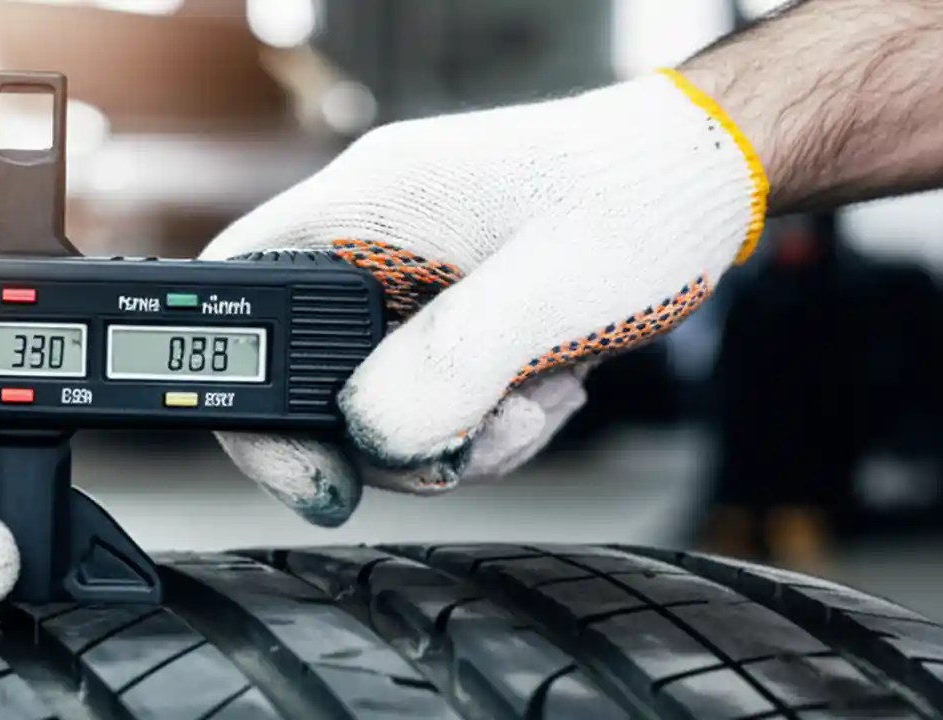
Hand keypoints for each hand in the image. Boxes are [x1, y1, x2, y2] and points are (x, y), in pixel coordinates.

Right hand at [203, 69, 767, 525]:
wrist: (705, 185)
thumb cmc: (638, 198)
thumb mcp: (551, 286)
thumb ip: (451, 361)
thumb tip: (373, 433)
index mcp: (365, 206)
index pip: (238, 296)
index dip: (249, 395)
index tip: (320, 474)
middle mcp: (372, 244)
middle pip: (311, 374)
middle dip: (393, 430)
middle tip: (463, 437)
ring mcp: (409, 284)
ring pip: (380, 403)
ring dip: (459, 431)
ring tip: (536, 390)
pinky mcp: (449, 316)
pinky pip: (433, 400)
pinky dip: (488, 419)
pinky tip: (546, 381)